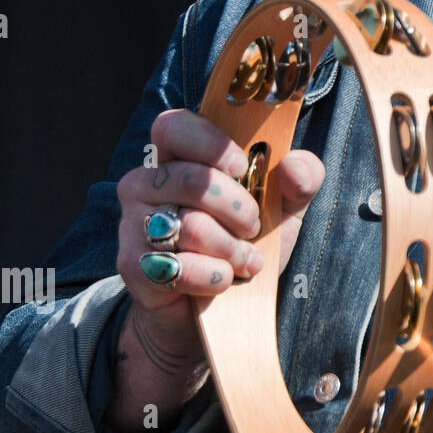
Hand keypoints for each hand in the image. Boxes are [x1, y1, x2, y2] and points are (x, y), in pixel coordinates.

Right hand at [115, 108, 324, 350]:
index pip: (173, 125)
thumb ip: (300, 180)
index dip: (208, 142)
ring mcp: (133, 223)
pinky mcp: (132, 265)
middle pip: (193, 180)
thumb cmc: (245, 243)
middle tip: (253, 226)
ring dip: (234, 249)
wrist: (216, 307)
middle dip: (240, 209)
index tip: (240, 165)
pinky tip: (224, 279)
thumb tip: (294, 166)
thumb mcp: (284, 209)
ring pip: (193, 226)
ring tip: (245, 259)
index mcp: (179, 157)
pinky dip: (217, 276)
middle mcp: (146, 183)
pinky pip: (181, 266)